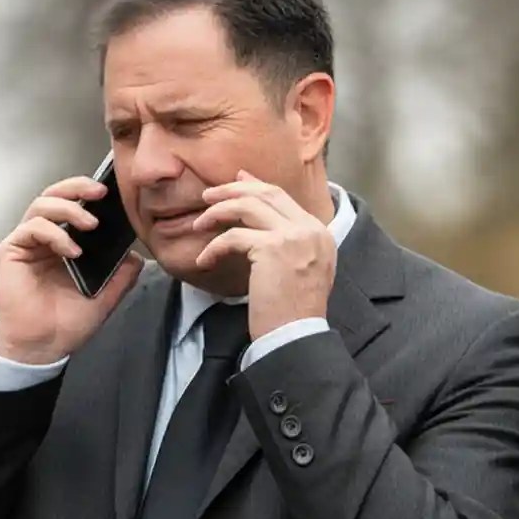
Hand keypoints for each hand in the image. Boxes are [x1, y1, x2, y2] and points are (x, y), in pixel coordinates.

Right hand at [0, 176, 142, 363]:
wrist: (45, 345)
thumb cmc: (68, 322)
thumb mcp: (106, 295)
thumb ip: (122, 274)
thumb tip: (136, 254)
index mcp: (65, 242)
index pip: (74, 204)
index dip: (89, 192)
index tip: (112, 191)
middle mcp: (45, 237)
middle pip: (56, 195)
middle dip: (78, 186)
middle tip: (100, 191)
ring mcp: (28, 242)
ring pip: (42, 205)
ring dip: (69, 209)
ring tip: (91, 224)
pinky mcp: (12, 250)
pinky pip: (31, 228)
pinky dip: (54, 233)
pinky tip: (71, 250)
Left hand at [194, 171, 335, 338]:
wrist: (296, 336)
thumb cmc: (293, 312)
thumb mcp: (300, 269)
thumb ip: (287, 242)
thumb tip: (258, 218)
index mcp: (319, 233)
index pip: (284, 197)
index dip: (256, 186)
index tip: (236, 182)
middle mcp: (309, 230)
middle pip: (267, 193)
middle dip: (234, 189)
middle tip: (209, 195)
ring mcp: (293, 237)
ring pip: (248, 206)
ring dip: (218, 210)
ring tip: (200, 222)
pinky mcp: (272, 250)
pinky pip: (232, 238)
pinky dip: (213, 247)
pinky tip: (203, 260)